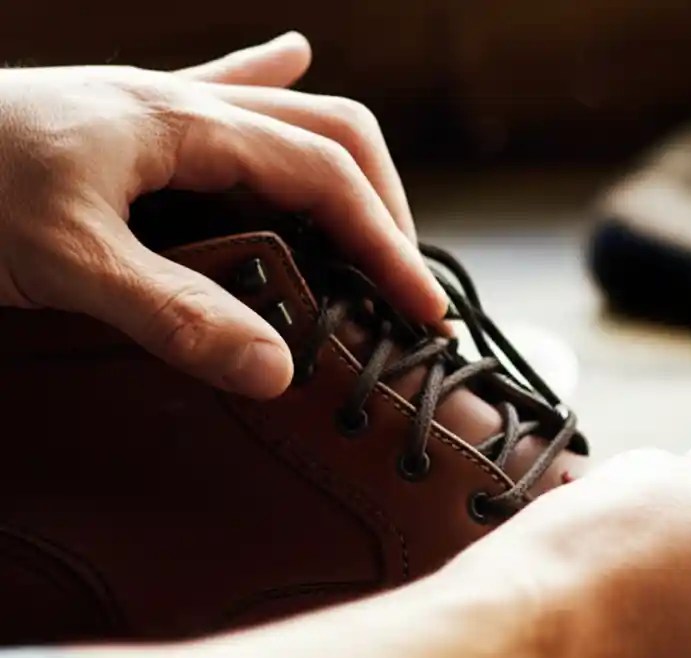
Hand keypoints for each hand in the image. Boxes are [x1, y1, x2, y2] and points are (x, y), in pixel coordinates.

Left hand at [0, 32, 447, 398]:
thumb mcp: (64, 262)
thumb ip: (173, 314)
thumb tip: (276, 368)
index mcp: (188, 124)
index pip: (330, 177)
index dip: (389, 246)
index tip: (422, 314)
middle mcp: (185, 102)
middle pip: (331, 135)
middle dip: (385, 208)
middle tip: (405, 284)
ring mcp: (155, 102)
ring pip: (289, 115)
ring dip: (347, 166)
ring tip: (381, 221)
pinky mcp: (124, 116)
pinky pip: (220, 84)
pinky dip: (269, 79)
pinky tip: (292, 53)